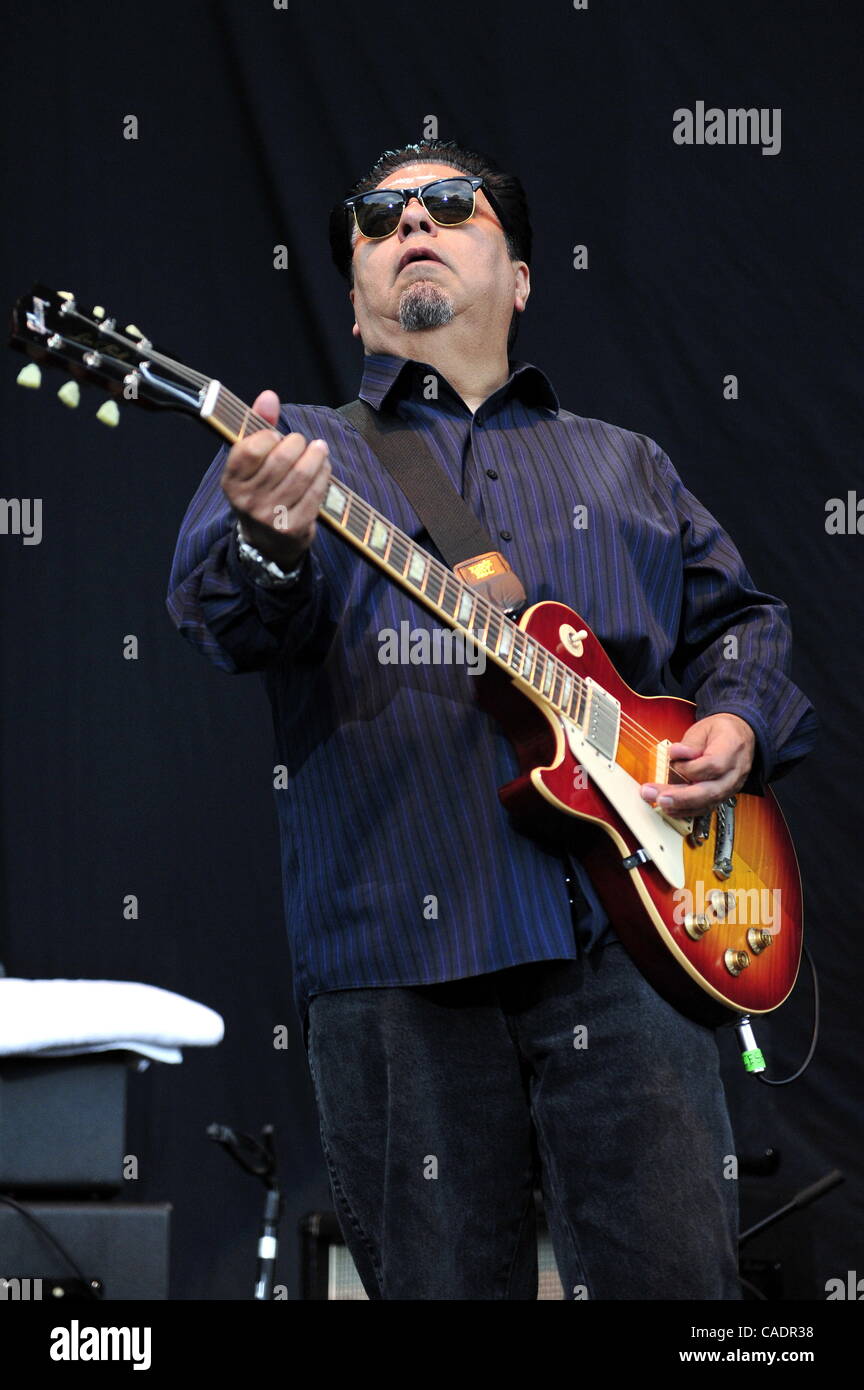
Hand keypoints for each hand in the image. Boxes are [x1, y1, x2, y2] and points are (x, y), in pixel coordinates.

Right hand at [220, 389, 331, 569]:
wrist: (265, 542)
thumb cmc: (259, 490)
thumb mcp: (251, 462)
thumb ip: (259, 426)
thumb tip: (269, 395)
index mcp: (231, 481)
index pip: (250, 449)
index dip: (268, 436)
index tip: (275, 436)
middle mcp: (247, 501)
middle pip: (281, 458)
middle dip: (297, 443)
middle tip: (302, 442)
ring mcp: (270, 516)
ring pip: (301, 474)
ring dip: (316, 456)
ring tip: (319, 449)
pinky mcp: (293, 527)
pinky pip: (315, 493)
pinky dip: (324, 475)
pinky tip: (324, 467)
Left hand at [640, 713, 755, 816]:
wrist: (738, 737)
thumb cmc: (720, 732)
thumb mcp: (704, 728)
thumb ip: (690, 742)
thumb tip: (676, 753)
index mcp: (732, 749)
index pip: (713, 766)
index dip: (690, 768)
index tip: (675, 763)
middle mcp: (734, 772)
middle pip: (711, 791)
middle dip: (683, 798)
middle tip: (660, 797)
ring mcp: (730, 787)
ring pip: (708, 804)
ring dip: (681, 806)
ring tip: (660, 802)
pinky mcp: (722, 796)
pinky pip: (706, 808)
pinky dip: (687, 810)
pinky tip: (670, 808)